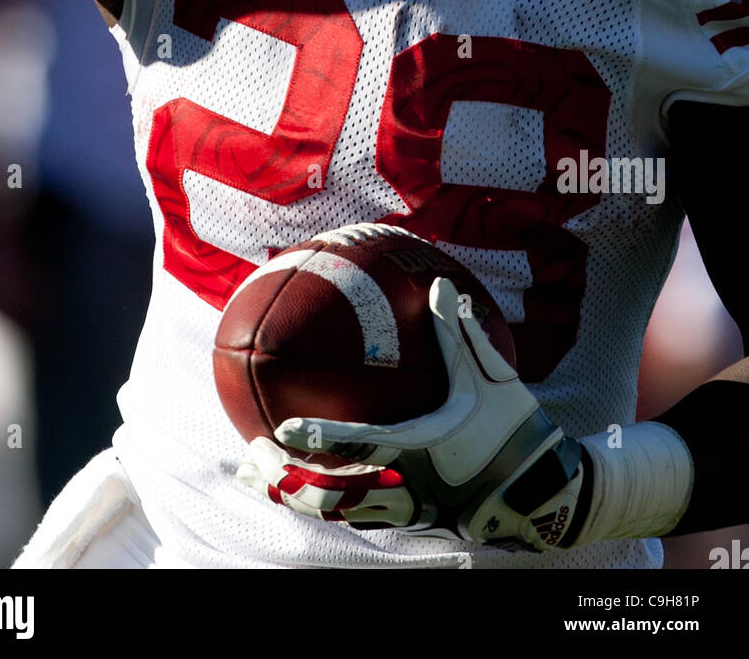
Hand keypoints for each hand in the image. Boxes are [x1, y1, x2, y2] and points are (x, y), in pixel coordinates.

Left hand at [237, 277, 589, 549]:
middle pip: (334, 497)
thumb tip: (440, 282)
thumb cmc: (513, 428)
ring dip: (299, 499)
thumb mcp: (489, 377)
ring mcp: (407, 505)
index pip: (359, 447)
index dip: (319, 442)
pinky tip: (308, 488)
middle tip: (253, 463)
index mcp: (419, 446)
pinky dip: (329, 503)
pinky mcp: (413, 515)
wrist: (545, 490)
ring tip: (262, 482)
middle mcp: (406, 482)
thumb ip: (459, 332)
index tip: (281, 431)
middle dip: (287, 484)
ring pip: (340, 512)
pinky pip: (360, 512)